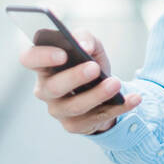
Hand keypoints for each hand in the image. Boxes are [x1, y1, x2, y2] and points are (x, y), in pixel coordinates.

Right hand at [18, 29, 142, 134]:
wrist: (101, 89)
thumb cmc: (88, 62)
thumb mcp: (89, 45)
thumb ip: (85, 38)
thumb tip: (84, 47)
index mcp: (43, 65)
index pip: (29, 59)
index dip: (42, 56)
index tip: (63, 53)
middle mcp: (46, 90)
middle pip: (54, 87)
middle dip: (74, 77)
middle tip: (94, 68)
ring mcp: (59, 111)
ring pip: (76, 107)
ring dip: (98, 95)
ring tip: (116, 83)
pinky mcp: (76, 126)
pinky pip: (98, 118)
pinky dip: (119, 107)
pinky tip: (134, 99)